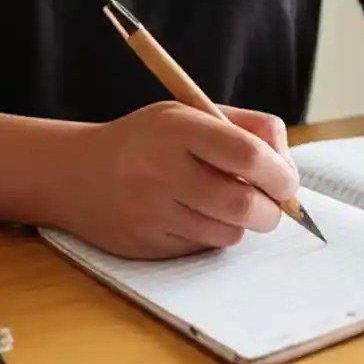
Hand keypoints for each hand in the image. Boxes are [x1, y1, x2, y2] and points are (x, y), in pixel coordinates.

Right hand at [52, 101, 298, 258]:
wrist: (76, 173)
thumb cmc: (148, 141)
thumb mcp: (189, 114)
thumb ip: (245, 128)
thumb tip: (287, 165)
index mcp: (177, 127)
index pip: (248, 155)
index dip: (280, 174)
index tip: (286, 182)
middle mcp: (159, 169)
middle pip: (243, 203)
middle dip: (270, 210)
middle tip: (271, 206)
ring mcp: (150, 210)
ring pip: (227, 232)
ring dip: (240, 224)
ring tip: (225, 206)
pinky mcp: (145, 244)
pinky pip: (202, 248)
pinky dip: (211, 236)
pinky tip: (192, 217)